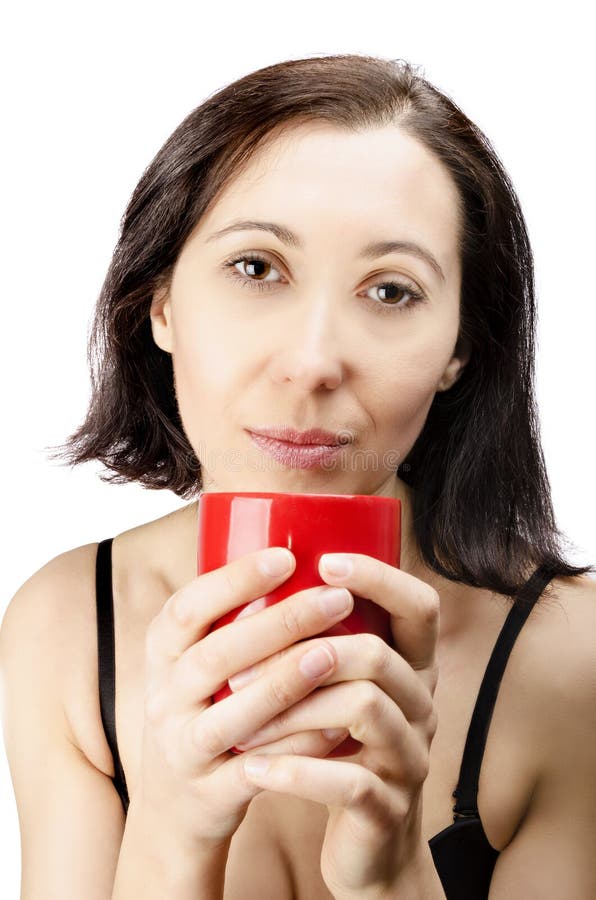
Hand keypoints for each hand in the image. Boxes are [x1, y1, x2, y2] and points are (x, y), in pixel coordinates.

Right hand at [139, 545, 357, 851]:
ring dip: (285, 682)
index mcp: (162, 651)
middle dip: (279, 624)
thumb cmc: (205, 705)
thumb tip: (302, 544)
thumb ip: (233, 616)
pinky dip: (296, 747)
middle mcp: (164, 697)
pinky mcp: (209, 792)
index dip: (235, 580)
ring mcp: (184, 747)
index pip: (188, 607)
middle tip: (336, 598)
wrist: (176, 802)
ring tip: (335, 653)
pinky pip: (254, 769)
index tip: (287, 556)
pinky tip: (337, 725)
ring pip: (232, 713)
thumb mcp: (196, 658)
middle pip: (216, 655)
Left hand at [230, 553, 439, 899]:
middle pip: (379, 654)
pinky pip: (349, 781)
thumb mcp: (339, 691)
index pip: (419, 606)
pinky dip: (297, 772)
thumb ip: (320, 644)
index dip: (379, 577)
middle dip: (305, 652)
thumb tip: (255, 577)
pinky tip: (255, 770)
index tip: (323, 563)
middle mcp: (421, 705)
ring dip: (292, 711)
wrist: (367, 844)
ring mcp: (410, 756)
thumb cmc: (337, 747)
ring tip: (240, 723)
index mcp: (411, 668)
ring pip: (363, 707)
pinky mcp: (390, 806)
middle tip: (240, 668)